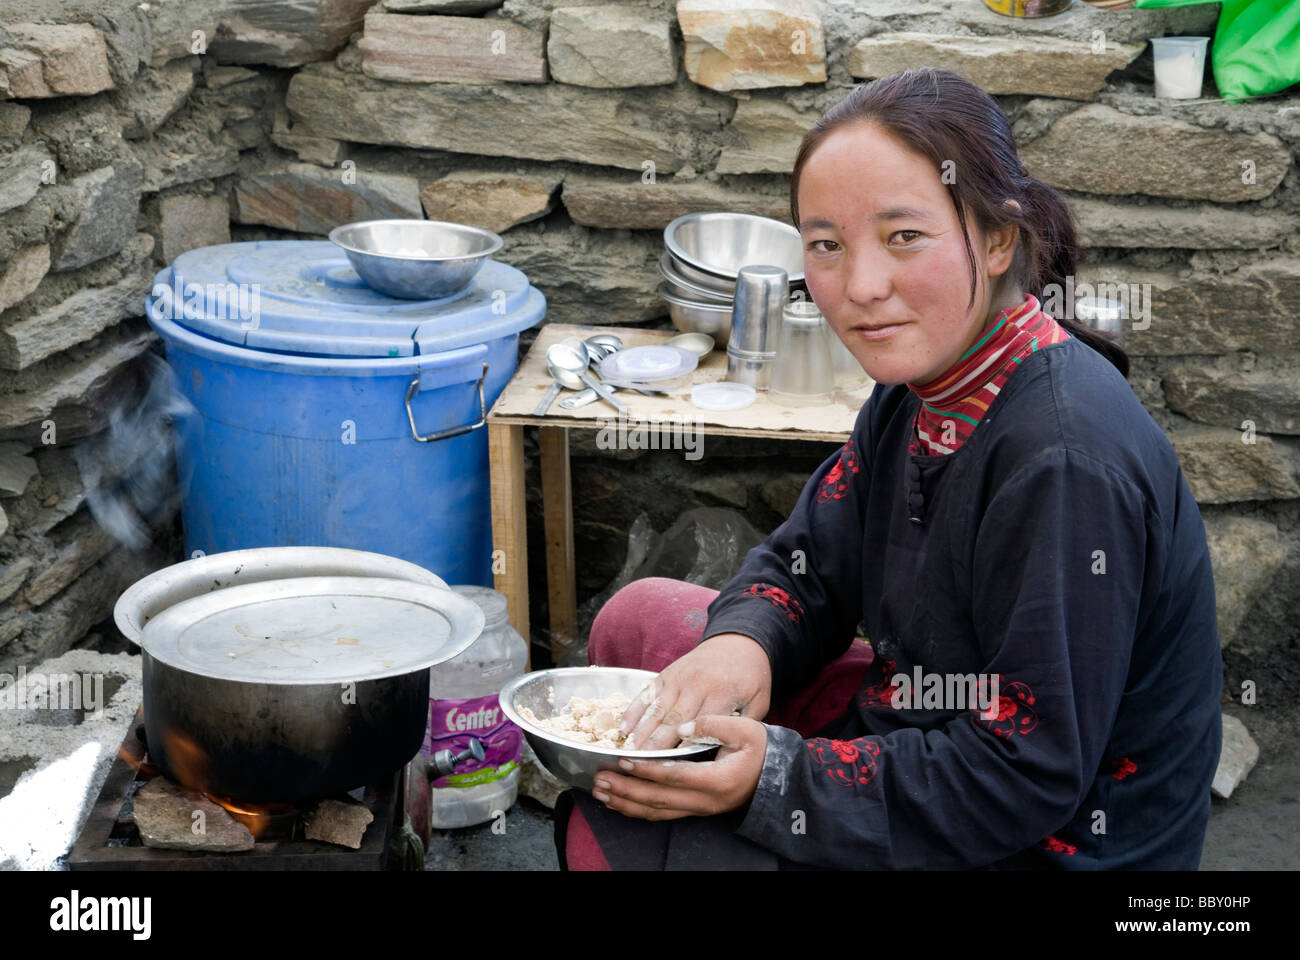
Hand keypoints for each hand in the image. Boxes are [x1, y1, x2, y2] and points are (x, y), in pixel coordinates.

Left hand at [592, 714, 766, 819]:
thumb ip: (716, 724)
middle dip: (626, 790)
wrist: (774, 776)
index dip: (648, 770)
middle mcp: (705, 800)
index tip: (624, 759)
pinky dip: (637, 810)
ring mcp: (699, 809)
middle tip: (600, 779)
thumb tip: (683, 727)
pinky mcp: (695, 810)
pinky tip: (619, 803)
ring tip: (601, 792)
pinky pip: (662, 815)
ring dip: (626, 803)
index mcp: (717, 780)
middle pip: (658, 799)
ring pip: (657, 812)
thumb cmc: (760, 749)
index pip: (675, 775)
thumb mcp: (747, 729)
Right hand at [619, 632, 771, 750]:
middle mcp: (696, 684)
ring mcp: (679, 677)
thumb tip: (726, 752)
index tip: (672, 766)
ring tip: (628, 752)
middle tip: (642, 765)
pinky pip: (647, 693)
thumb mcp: (759, 701)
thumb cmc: (750, 678)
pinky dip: (633, 710)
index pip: (701, 724)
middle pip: (674, 718)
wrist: (738, 642)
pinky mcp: (667, 673)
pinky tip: (623, 728)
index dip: (686, 746)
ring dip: (641, 731)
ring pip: (657, 708)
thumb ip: (743, 725)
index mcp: (721, 693)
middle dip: (657, 743)